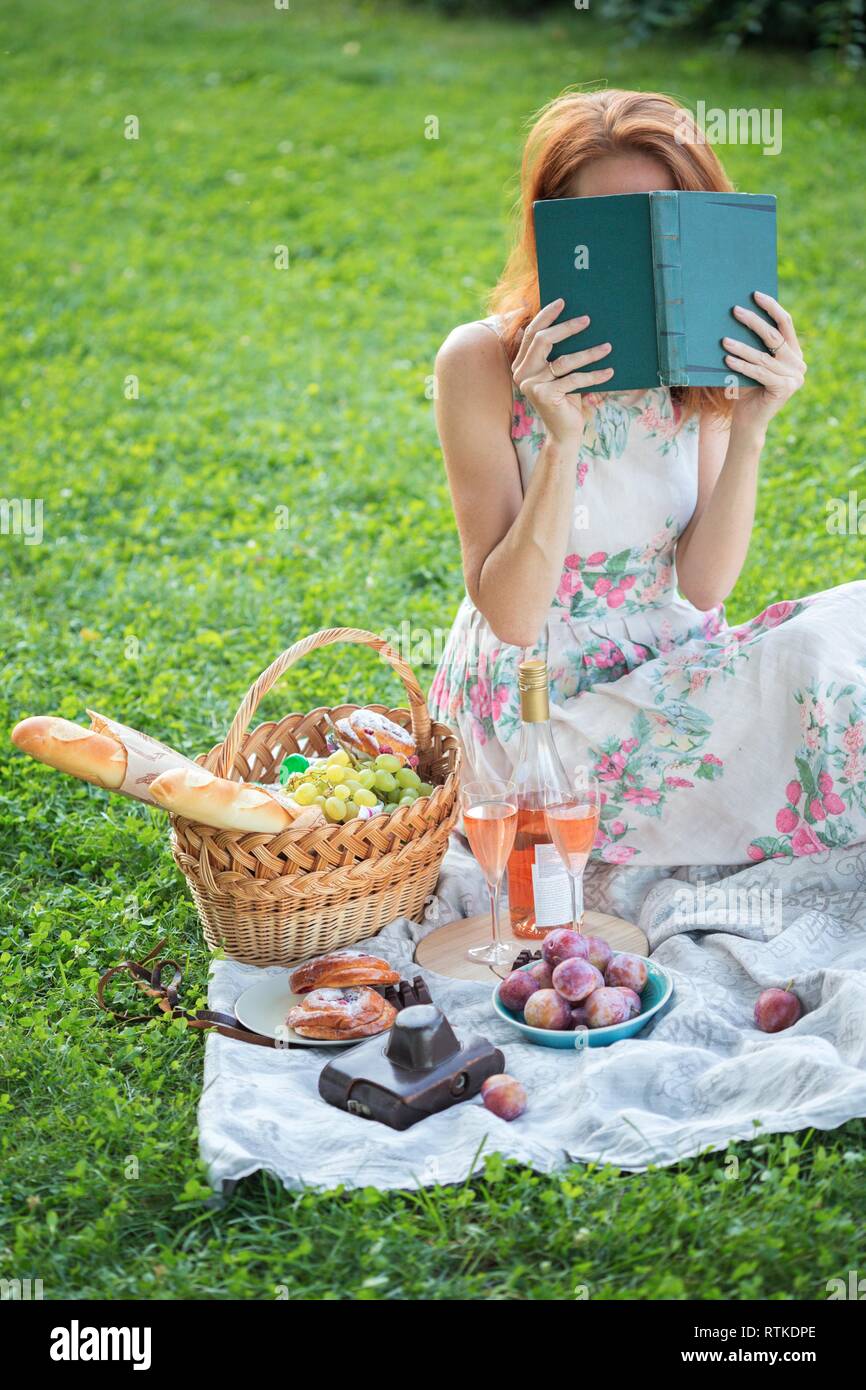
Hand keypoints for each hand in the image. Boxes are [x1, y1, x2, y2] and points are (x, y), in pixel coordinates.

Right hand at [512, 299, 613, 445]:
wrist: (564, 433)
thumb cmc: (565, 399)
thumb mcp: (558, 373)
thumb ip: (554, 351)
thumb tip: (568, 320)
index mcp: (521, 365)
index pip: (531, 334)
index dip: (546, 316)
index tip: (562, 302)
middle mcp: (522, 374)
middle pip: (542, 341)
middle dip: (567, 328)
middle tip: (587, 319)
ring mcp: (532, 386)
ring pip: (563, 361)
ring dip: (589, 353)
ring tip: (608, 347)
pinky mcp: (545, 396)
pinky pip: (574, 379)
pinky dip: (594, 376)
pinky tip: (609, 372)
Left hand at [723, 291, 805, 435]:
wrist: (748, 421)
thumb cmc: (746, 389)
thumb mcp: (752, 363)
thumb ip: (754, 344)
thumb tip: (738, 314)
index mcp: (794, 354)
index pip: (786, 324)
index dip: (772, 307)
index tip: (755, 294)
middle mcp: (798, 364)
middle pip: (774, 337)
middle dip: (753, 322)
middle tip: (735, 311)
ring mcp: (794, 378)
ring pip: (763, 357)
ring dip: (742, 347)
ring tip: (723, 340)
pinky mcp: (785, 389)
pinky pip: (759, 373)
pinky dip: (742, 366)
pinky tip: (727, 359)